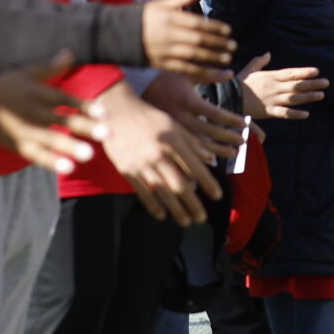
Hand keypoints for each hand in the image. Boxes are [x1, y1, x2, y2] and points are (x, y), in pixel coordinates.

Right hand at [0, 52, 107, 173]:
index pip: (65, 99)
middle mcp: (33, 112)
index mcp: (37, 93)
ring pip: (50, 140)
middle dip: (85, 128)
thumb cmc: (6, 87)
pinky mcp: (18, 145)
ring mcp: (25, 130)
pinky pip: (36, 155)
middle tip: (107, 135)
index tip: (105, 114)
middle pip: (62, 120)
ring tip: (89, 155)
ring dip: (69, 147)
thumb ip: (51, 67)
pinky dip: (50, 161)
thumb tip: (70, 53)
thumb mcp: (27, 74)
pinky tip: (68, 168)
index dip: (85, 106)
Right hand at [95, 83, 221, 225]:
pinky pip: (142, 192)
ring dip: (176, 209)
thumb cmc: (149, 118)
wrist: (116, 112)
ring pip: (162, 192)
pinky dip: (153, 205)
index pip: (195, 168)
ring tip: (186, 221)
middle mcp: (159, 154)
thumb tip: (212, 158)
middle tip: (202, 218)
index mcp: (174, 142)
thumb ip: (193, 143)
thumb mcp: (174, 125)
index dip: (208, 183)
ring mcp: (142, 163)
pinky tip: (162, 215)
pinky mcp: (126, 169)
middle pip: (180, 185)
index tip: (217, 196)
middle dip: (193, 204)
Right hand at [140, 0, 236, 83]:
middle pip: (197, 39)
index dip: (214, 27)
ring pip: (192, 55)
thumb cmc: (143, 17)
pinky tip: (213, 72)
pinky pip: (183, 69)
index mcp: (167, 17)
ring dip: (211, 58)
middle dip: (217, 43)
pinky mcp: (160, 64)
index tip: (229, 30)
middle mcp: (166, 34)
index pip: (196, 22)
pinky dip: (200, 71)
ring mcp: (163, 50)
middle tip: (234, 46)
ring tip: (227, 59)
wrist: (117, 35)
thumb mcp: (160, 5)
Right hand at [142, 72, 243, 159]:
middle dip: (228, 137)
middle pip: (209, 131)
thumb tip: (229, 74)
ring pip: (198, 144)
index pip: (215, 113)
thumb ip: (208, 75)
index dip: (232, 120)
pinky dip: (199, 156)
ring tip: (234, 153)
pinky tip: (212, 160)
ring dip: (217, 150)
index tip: (246, 125)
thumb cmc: (163, 80)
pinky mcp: (163, 137)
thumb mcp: (185, 75)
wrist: (133, 92)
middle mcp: (179, 116)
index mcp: (187, 100)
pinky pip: (185, 151)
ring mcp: (170, 130)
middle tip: (243, 141)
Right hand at [238, 52, 328, 119]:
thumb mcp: (249, 69)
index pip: (291, 73)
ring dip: (308, 97)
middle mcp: (274, 87)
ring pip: (294, 98)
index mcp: (271, 76)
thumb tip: (268, 53)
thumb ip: (259, 61)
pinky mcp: (268, 111)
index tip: (316, 71)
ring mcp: (272, 99)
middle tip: (326, 83)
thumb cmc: (239, 83)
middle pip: (296, 85)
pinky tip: (306, 114)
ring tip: (321, 95)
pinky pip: (284, 113)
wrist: (228, 97)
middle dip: (312, 84)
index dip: (304, 72)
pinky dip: (295, 114)